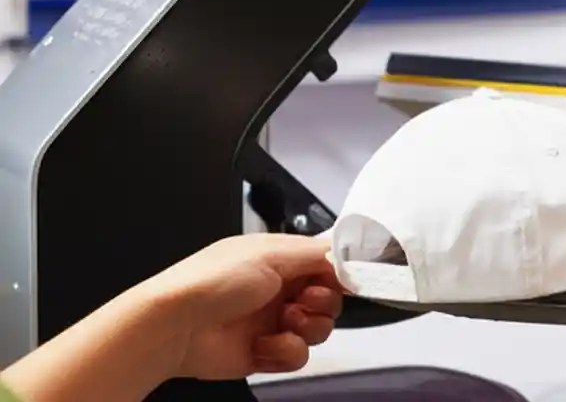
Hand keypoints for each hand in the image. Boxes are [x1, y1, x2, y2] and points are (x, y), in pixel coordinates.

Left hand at [137, 233, 343, 380]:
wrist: (175, 326)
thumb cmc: (213, 281)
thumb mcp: (271, 253)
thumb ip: (316, 254)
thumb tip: (347, 257)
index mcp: (281, 259)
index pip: (327, 265)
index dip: (340, 274)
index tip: (347, 281)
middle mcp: (280, 289)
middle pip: (329, 299)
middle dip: (323, 302)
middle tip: (304, 300)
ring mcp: (274, 322)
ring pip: (319, 329)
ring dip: (306, 327)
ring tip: (282, 321)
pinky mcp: (266, 352)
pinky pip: (299, 356)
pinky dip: (285, 351)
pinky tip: (263, 344)